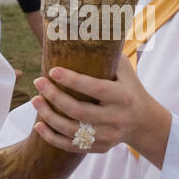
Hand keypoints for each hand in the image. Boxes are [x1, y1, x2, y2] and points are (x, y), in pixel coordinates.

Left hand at [30, 60, 171, 166]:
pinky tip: (38, 125)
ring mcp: (107, 136)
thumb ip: (109, 55)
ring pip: (72, 130)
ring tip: (34, 100)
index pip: (95, 89)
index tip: (53, 70)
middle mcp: (115, 118)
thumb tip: (85, 31)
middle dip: (55, 97)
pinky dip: (52, 137)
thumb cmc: (129, 89)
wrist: (143, 122)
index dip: (73, 80)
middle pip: (79, 111)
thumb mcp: (126, 71)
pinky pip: (70, 146)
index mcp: (122, 97)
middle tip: (38, 82)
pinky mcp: (99, 147)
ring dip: (49, 116)